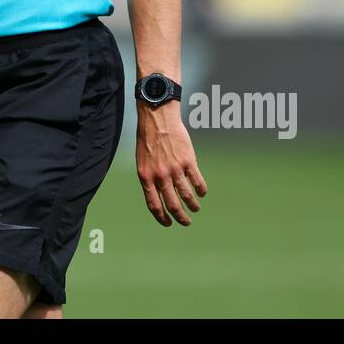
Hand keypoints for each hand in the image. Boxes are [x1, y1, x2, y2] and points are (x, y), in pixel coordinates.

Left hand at [136, 103, 206, 225]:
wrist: (157, 119)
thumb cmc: (148, 140)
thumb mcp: (142, 162)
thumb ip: (150, 178)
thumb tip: (158, 195)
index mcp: (146, 177)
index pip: (153, 205)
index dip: (162, 218)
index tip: (169, 223)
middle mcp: (160, 176)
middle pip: (172, 205)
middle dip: (180, 217)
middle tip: (186, 222)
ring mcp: (175, 169)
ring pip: (187, 197)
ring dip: (193, 206)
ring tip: (195, 209)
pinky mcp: (188, 161)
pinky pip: (197, 182)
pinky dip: (201, 190)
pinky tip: (202, 193)